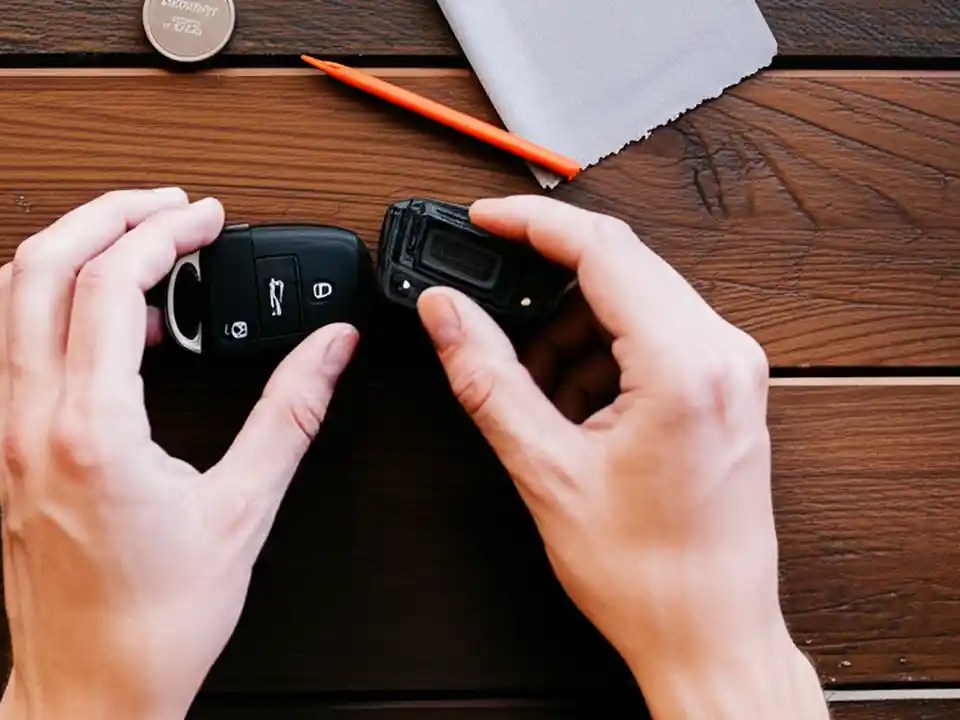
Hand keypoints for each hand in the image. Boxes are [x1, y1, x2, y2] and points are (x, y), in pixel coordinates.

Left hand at [0, 188, 358, 718]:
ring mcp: (14, 432)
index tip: (208, 218)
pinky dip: (64, 303)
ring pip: (16, 297)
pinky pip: (21, 342)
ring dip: (76, 250)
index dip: (164, 230)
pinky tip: (124, 327)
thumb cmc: (151, 625)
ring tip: (145, 246)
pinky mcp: (13, 449)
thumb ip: (289, 416)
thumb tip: (329, 351)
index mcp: (91, 429)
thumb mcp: (241, 513)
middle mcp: (35, 420)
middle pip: (40, 263)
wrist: (89, 692)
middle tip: (170, 207)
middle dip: (106, 212)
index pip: (111, 280)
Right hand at [417, 196, 826, 719]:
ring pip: (632, 301)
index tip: (482, 219)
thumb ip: (487, 378)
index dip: (529, 223)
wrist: (708, 635)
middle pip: (619, 266)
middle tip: (487, 312)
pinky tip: (570, 408)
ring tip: (534, 393)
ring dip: (570, 329)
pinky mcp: (727, 388)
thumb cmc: (650, 576)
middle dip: (543, 287)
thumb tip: (446, 315)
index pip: (602, 248)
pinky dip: (600, 355)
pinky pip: (653, 335)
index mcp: (686, 365)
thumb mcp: (545, 471)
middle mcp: (724, 354)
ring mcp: (733, 370)